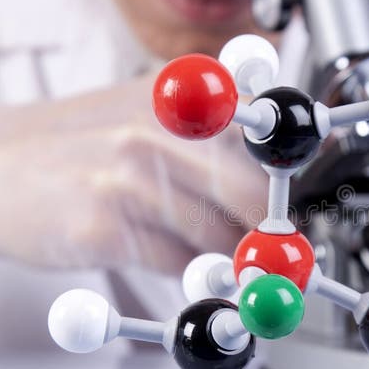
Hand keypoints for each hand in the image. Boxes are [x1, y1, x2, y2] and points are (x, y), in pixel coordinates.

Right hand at [0, 74, 266, 274]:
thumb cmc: (75, 147)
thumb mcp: (146, 113)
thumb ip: (213, 134)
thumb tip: (285, 171)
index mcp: (177, 95)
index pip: (264, 129)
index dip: (288, 173)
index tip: (294, 204)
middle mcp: (157, 129)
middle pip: (252, 194)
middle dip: (266, 232)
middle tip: (267, 250)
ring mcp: (129, 178)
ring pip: (219, 237)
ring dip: (224, 258)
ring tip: (206, 253)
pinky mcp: (105, 228)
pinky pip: (178, 265)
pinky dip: (185, 273)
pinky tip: (164, 257)